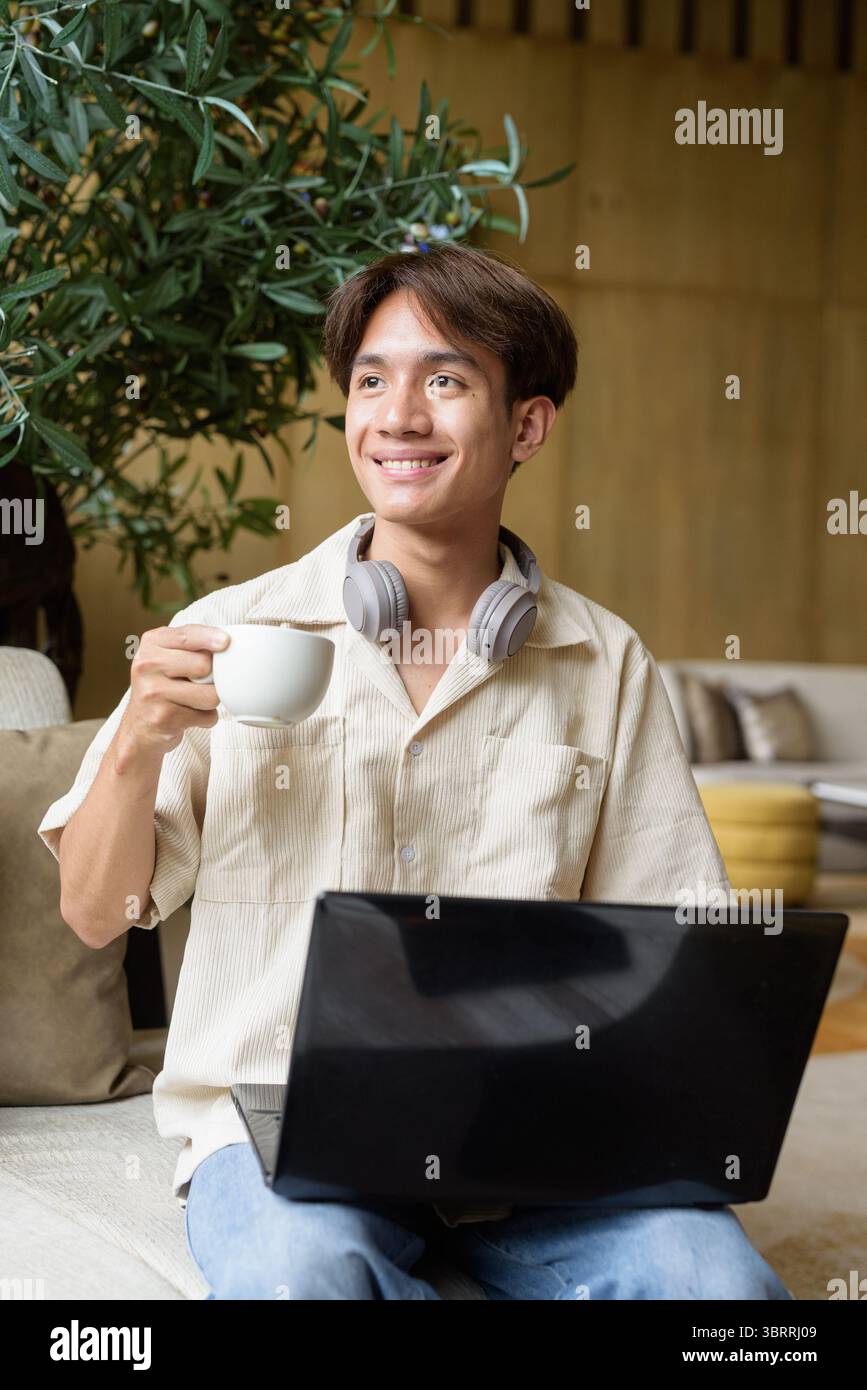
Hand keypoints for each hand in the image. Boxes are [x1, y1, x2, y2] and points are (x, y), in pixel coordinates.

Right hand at [119, 624, 228, 758]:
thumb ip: (191, 646)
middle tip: (200, 682)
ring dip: (211, 700)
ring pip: (210, 694)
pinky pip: (206, 716)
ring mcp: (153, 691)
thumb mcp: (168, 656)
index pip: (186, 636)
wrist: (140, 726)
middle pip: (203, 665)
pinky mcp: (163, 717)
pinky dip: (205, 718)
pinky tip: (188, 716)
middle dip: (213, 676)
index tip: (226, 641)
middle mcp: (147, 664)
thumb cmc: (163, 685)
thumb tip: (228, 643)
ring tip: (194, 700)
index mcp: (151, 643)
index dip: (209, 637)